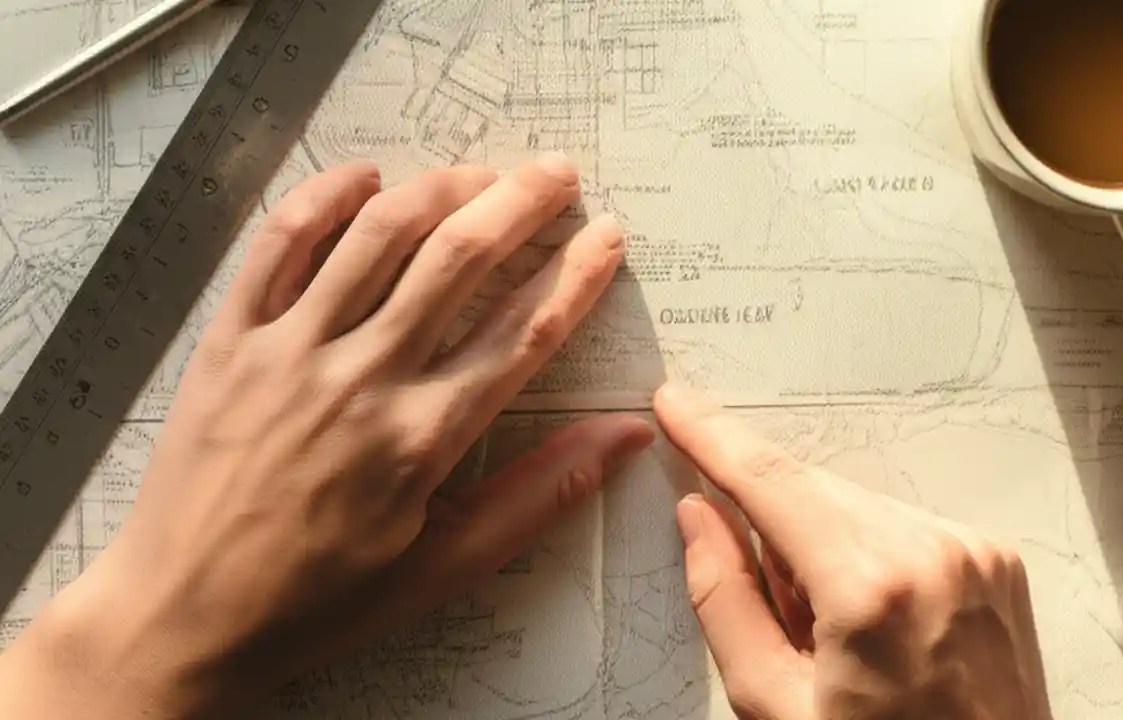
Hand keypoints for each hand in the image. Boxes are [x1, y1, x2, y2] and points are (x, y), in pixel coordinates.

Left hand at [0, 154, 652, 717]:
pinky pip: (278, 244)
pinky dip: (324, 198)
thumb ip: (540, 496)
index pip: (523, 333)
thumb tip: (625, 437)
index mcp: (422, 439)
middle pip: (458, 261)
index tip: (606, 236)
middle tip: (555, 173)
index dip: (576, 276)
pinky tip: (364, 178)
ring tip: (479, 172)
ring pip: (377, 236)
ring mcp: (288, 350)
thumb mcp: (444, 568)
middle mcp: (360, 379)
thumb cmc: (319, 600)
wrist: (182, 616)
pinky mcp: (229, 339)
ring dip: (439, 189)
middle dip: (519, 204)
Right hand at [655, 385, 1052, 719]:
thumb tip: (699, 516)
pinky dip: (870, 553)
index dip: (713, 438)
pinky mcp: (995, 557)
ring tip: (839, 634)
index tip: (677, 404)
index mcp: (872, 591)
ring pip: (856, 505)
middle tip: (783, 614)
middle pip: (813, 492)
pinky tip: (876, 620)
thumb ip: (725, 601)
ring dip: (823, 545)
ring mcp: (974, 551)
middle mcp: (933, 553)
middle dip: (774, 528)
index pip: (771, 484)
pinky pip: (903, 523)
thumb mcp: (776, 706)